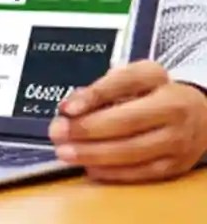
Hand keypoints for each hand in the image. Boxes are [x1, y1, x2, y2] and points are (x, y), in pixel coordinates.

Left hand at [49, 60, 206, 182]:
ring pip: (132, 151)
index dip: (94, 95)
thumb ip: (98, 90)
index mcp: (157, 78)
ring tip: (65, 152)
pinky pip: (141, 172)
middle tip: (57, 133)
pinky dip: (112, 171)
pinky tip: (89, 167)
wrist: (199, 113)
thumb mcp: (129, 79)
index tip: (66, 108)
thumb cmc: (153, 94)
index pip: (125, 82)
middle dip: (86, 129)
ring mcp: (177, 139)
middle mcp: (173, 107)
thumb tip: (69, 108)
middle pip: (127, 121)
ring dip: (93, 154)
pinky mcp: (176, 164)